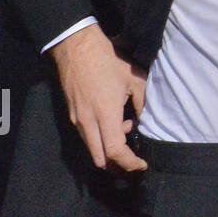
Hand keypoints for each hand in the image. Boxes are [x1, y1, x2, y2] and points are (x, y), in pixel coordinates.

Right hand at [51, 23, 148, 172]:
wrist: (77, 48)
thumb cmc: (109, 61)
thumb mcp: (135, 80)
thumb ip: (143, 104)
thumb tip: (146, 121)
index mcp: (105, 115)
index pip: (115, 151)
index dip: (129, 163)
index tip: (142, 165)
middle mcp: (87, 123)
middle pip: (100, 160)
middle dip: (118, 167)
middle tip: (134, 164)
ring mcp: (76, 120)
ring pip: (92, 150)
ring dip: (110, 151)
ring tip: (127, 130)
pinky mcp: (71, 116)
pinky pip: (87, 138)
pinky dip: (101, 140)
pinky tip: (114, 123)